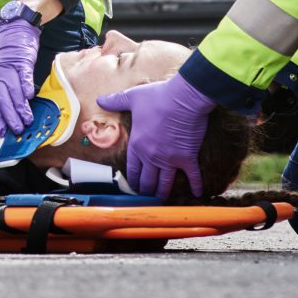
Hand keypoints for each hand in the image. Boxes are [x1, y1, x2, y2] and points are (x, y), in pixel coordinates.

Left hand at [0, 16, 39, 135]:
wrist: (16, 29)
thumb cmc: (13, 55)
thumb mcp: (7, 73)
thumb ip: (9, 90)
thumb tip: (13, 111)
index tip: (0, 132)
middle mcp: (2, 75)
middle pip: (4, 99)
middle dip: (9, 116)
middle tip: (16, 130)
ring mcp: (12, 68)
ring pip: (14, 90)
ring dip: (20, 106)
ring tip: (27, 119)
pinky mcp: (22, 61)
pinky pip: (24, 75)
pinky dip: (26, 85)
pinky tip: (30, 95)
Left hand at [95, 72, 216, 199]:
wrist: (183, 98)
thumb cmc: (158, 97)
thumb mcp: (133, 97)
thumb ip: (116, 101)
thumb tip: (100, 100)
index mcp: (137, 145)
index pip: (132, 169)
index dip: (132, 180)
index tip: (133, 188)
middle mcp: (152, 156)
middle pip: (147, 180)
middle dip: (146, 190)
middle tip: (147, 197)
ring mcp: (170, 159)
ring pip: (165, 183)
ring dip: (163, 193)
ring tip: (162, 200)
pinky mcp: (187, 158)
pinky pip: (192, 176)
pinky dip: (195, 186)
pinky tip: (197, 193)